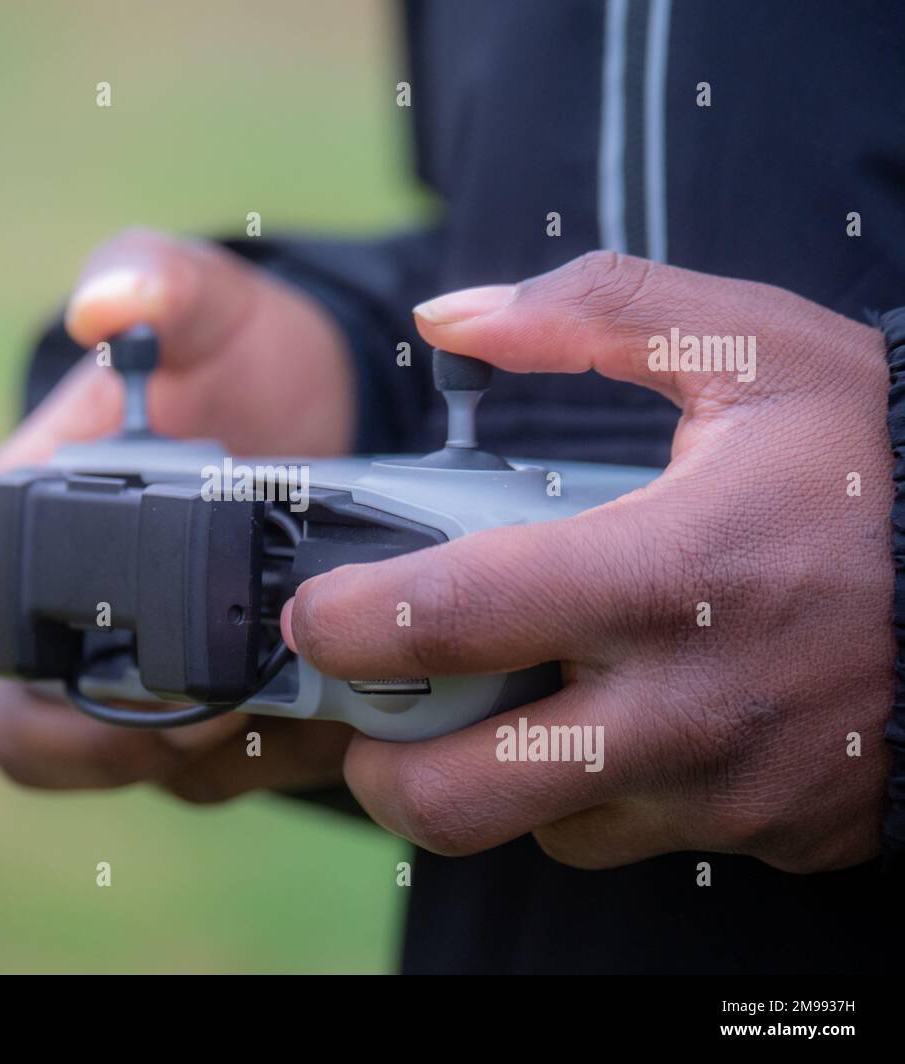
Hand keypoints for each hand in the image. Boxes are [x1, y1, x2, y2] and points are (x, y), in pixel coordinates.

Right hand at [0, 228, 353, 796]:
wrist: (333, 417)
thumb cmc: (235, 359)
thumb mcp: (205, 303)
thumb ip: (155, 281)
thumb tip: (106, 305)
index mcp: (21, 516)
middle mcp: (65, 616)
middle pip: (17, 723)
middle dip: (83, 728)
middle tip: (174, 692)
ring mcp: (135, 678)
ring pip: (112, 767)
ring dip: (180, 755)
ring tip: (268, 705)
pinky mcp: (212, 719)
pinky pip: (212, 779)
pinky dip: (264, 759)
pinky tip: (325, 716)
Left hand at [282, 251, 892, 871]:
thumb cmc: (884, 462)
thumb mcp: (753, 348)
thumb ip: (593, 312)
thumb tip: (451, 316)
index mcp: (664, 571)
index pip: (453, 620)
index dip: (349, 623)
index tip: (315, 615)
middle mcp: (684, 705)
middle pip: (459, 795)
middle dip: (380, 767)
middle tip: (373, 713)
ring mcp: (723, 787)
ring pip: (538, 828)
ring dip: (490, 776)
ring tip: (500, 702)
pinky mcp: (762, 831)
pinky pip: (628, 838)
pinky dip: (585, 795)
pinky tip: (606, 725)